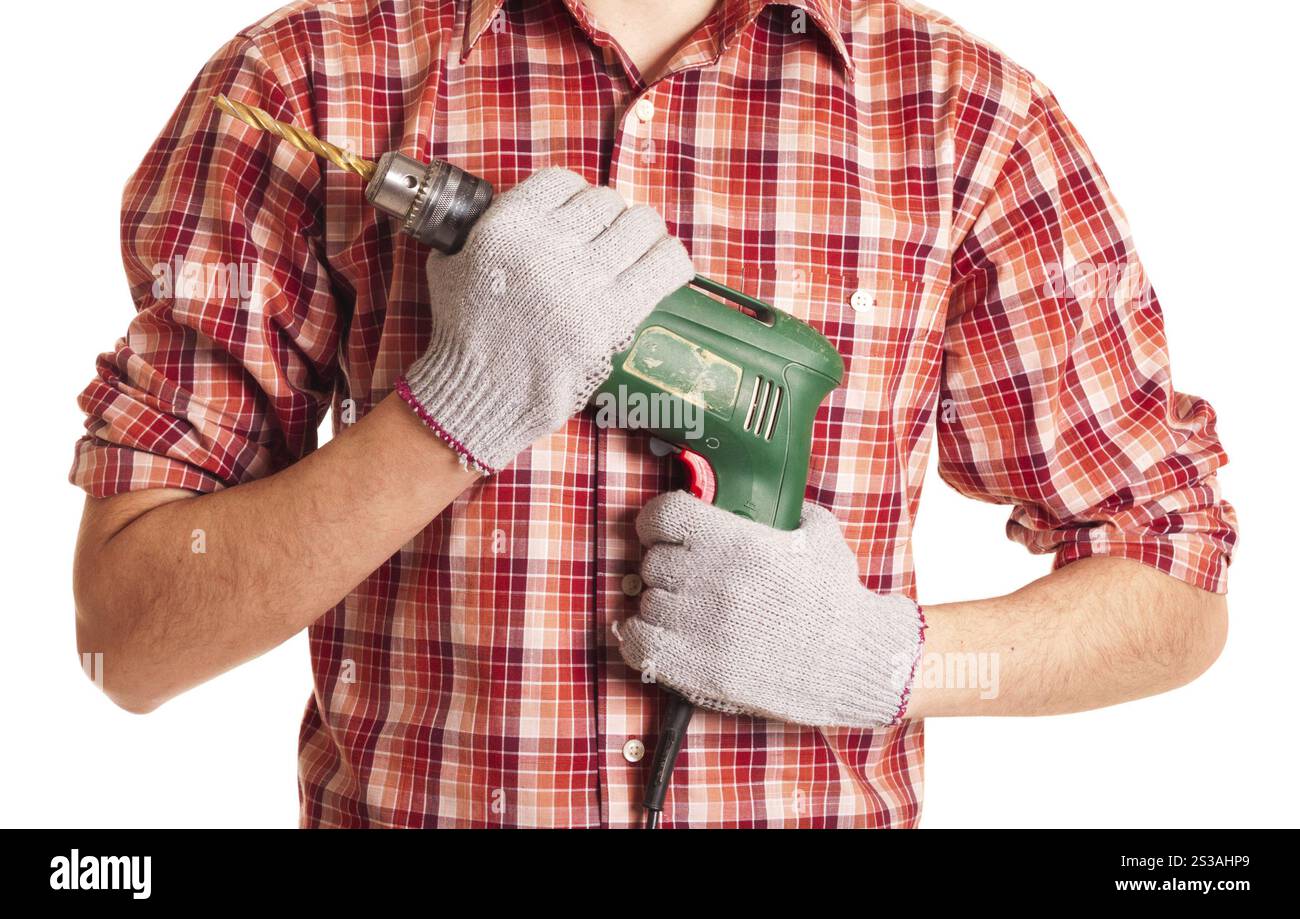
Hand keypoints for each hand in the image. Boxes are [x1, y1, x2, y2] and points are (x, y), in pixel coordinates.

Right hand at [397, 168, 693, 473]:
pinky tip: (668, 268)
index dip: (576, 197)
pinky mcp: (615, 316)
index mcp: (508, 225)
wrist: (482, 395)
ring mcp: (586, 281)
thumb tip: (513, 211)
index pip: (563, 181)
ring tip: (640, 252)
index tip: (580, 217)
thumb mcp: (451, 265)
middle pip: (606, 201)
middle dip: (610, 219)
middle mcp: (550, 246)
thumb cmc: (464, 335)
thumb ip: (479, 230)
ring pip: (642, 225)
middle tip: (610, 242)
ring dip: (645, 235)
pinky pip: (665, 265)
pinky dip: (672, 261)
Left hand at [619, 492, 926, 727]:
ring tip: (684, 611)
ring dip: (660, 605)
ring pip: (646, 602)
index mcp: (736, 542)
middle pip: (652, 562)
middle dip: (666, 567)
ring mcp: (699, 626)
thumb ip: (793, 513)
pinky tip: (658, 636)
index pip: (664, 515)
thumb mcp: (823, 537)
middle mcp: (710, 580)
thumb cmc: (839, 603)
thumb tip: (781, 506)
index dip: (656, 521)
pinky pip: (637, 644)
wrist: (852, 663)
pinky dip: (639, 638)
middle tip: (686, 579)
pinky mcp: (695, 669)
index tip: (661, 530)